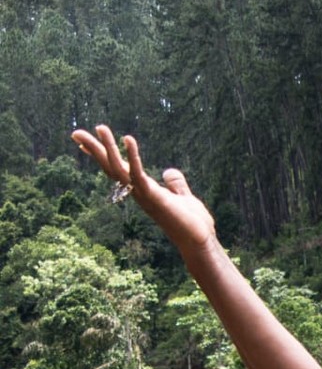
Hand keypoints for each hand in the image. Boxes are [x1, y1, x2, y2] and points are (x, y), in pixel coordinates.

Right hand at [71, 125, 216, 253]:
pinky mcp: (153, 196)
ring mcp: (143, 194)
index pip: (118, 170)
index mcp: (143, 190)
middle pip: (111, 167)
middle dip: (94, 149)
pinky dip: (133, 156)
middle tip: (75, 132)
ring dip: (109, 147)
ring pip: (119, 168)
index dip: (102, 156)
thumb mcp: (183, 198)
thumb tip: (169, 172)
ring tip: (100, 127)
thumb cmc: (191, 223)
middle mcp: (137, 192)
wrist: (199, 241)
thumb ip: (176, 184)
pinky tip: (128, 139)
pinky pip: (138, 173)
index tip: (84, 144)